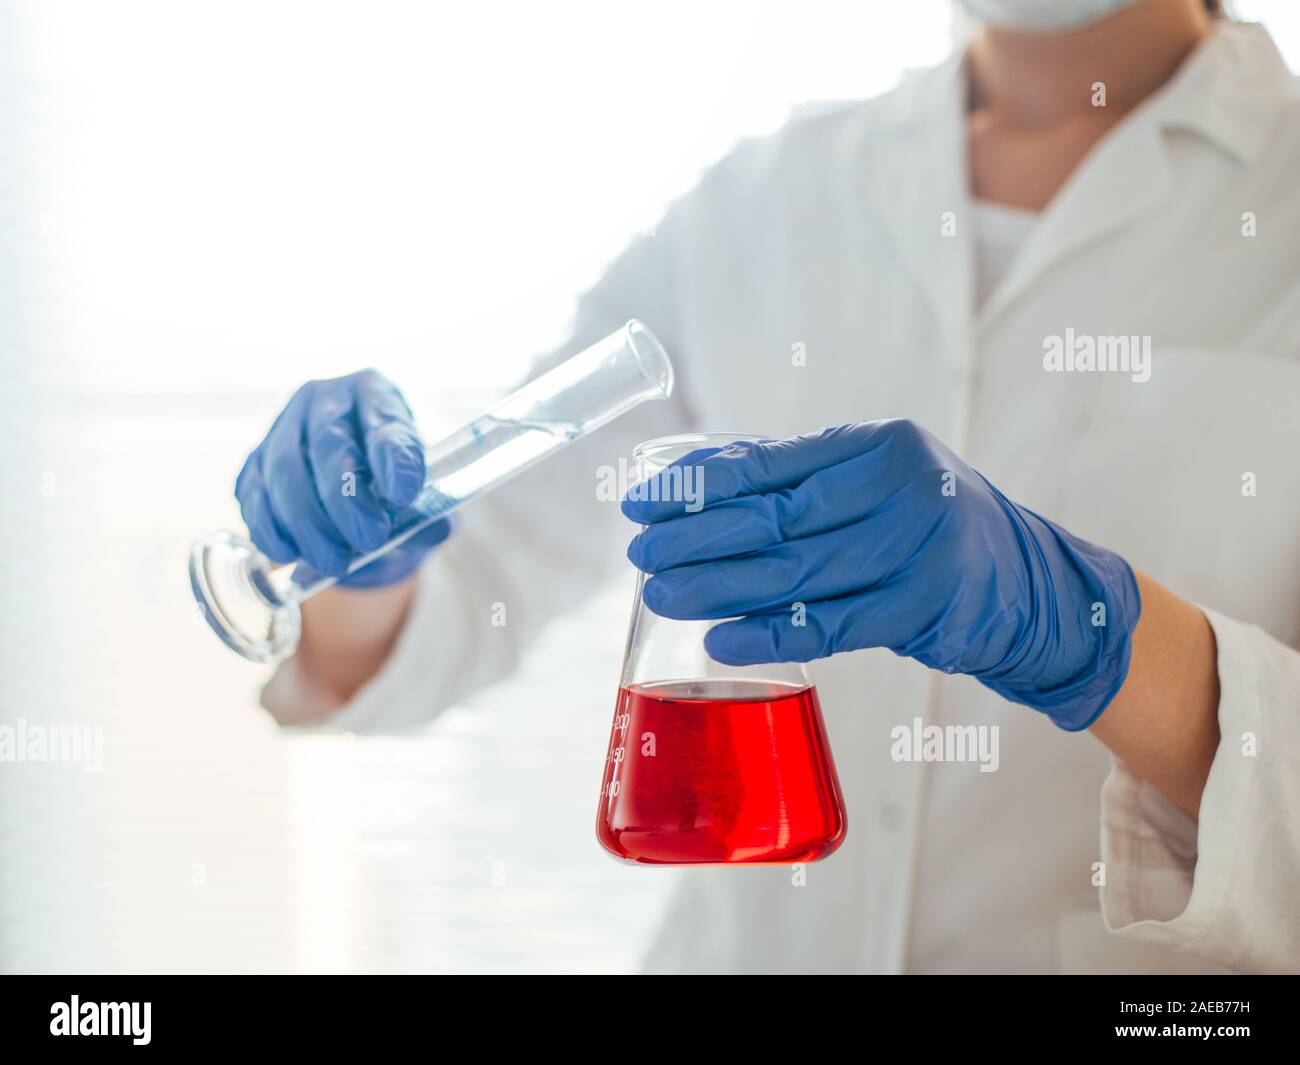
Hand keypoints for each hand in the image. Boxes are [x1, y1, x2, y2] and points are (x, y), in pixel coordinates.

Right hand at [235, 370, 449, 588]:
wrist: (348, 471)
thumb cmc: (389, 472)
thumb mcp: (419, 483)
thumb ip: (427, 507)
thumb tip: (432, 530)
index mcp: (374, 393)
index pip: (385, 422)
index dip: (394, 459)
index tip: (404, 495)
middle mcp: (324, 399)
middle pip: (329, 446)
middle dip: (347, 500)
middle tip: (370, 540)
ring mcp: (283, 426)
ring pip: (285, 472)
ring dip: (309, 524)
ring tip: (336, 561)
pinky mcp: (254, 458)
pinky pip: (254, 494)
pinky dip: (270, 528)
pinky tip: (290, 553)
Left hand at [622, 420, 1140, 730]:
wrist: (1024, 583)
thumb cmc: (928, 526)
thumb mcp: (876, 483)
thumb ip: (801, 478)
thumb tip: (697, 478)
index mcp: (880, 445)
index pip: (769, 462)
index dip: (698, 484)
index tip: (641, 502)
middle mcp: (903, 488)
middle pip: (775, 518)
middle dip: (696, 539)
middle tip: (640, 556)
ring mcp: (918, 549)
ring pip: (795, 573)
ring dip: (719, 588)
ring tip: (663, 596)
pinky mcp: (925, 609)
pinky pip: (830, 626)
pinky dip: (771, 634)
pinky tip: (722, 638)